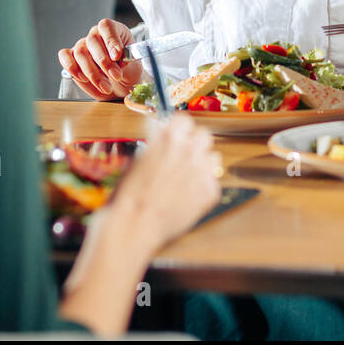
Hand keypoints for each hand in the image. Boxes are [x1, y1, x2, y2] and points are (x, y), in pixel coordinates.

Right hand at [58, 19, 142, 98]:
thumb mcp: (134, 64)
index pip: (107, 26)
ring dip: (93, 73)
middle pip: (93, 41)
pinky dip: (72, 67)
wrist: (121, 85)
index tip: (117, 56)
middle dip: (105, 62)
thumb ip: (127, 59)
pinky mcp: (72, 58)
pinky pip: (65, 56)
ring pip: (80, 53)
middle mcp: (96, 35)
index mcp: (113, 30)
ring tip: (106, 86)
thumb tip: (118, 59)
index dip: (111, 40)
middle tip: (116, 76)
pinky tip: (84, 78)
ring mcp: (83, 45)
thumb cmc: (128, 71)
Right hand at [107, 114, 221, 248]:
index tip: (176, 136)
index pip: (185, 119)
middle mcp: (190, 150)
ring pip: (213, 157)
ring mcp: (203, 171)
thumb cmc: (130, 193)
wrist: (135, 225)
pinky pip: (213, 182)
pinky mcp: (210, 192)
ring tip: (186, 177)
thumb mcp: (138, 158)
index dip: (179, 129)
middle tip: (183, 155)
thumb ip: (156, 143)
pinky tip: (188, 196)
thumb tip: (161, 132)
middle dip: (195, 143)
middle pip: (204, 135)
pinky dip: (203, 187)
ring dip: (202, 163)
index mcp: (170, 137)